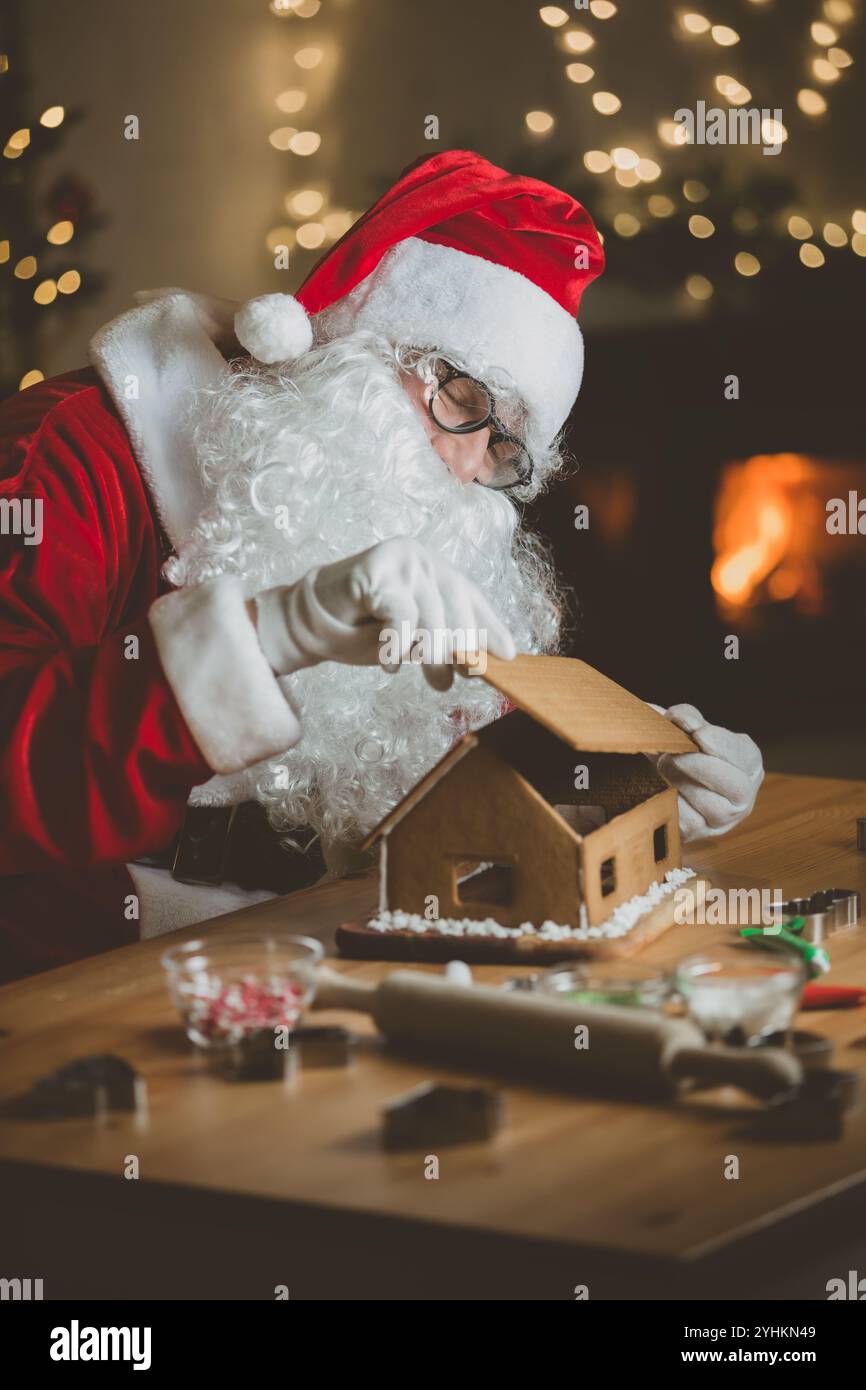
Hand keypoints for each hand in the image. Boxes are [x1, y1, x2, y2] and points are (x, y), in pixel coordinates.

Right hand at [254, 537, 515, 689]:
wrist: (314, 621)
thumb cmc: (367, 630)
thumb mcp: (415, 640)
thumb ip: (446, 645)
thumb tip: (482, 664)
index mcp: (437, 573)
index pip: (471, 598)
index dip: (489, 628)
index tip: (505, 655)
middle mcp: (423, 561)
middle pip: (457, 606)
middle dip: (460, 649)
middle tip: (453, 679)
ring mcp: (400, 561)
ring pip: (431, 614)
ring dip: (431, 654)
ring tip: (431, 680)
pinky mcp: (375, 570)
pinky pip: (400, 614)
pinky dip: (397, 645)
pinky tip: (389, 664)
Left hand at [650, 702, 763, 842]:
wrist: (658, 781)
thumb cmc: (680, 751)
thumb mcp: (688, 730)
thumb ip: (687, 718)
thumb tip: (679, 718)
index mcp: (748, 763)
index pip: (747, 756)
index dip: (722, 744)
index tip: (697, 732)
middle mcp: (744, 795)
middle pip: (737, 786)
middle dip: (701, 766)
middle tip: (673, 753)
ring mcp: (723, 819)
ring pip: (714, 808)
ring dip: (682, 783)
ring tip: (664, 767)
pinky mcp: (698, 833)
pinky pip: (687, 821)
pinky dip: (670, 801)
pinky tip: (661, 787)